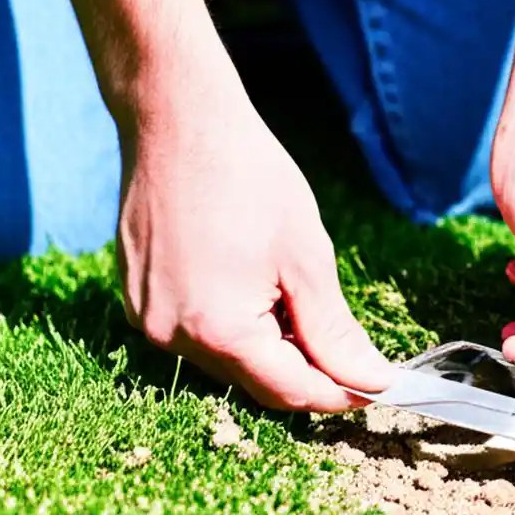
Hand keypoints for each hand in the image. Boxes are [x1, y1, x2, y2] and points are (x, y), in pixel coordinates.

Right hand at [116, 72, 394, 410]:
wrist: (177, 119)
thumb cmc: (249, 178)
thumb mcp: (307, 258)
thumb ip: (335, 332)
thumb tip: (372, 380)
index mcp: (218, 330)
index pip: (290, 392)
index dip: (340, 394)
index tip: (378, 386)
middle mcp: (171, 336)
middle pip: (255, 381)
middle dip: (306, 370)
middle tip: (349, 346)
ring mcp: (146, 319)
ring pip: (225, 360)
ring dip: (268, 347)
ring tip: (296, 298)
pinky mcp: (137, 298)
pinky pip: (195, 331)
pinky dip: (233, 324)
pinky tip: (256, 285)